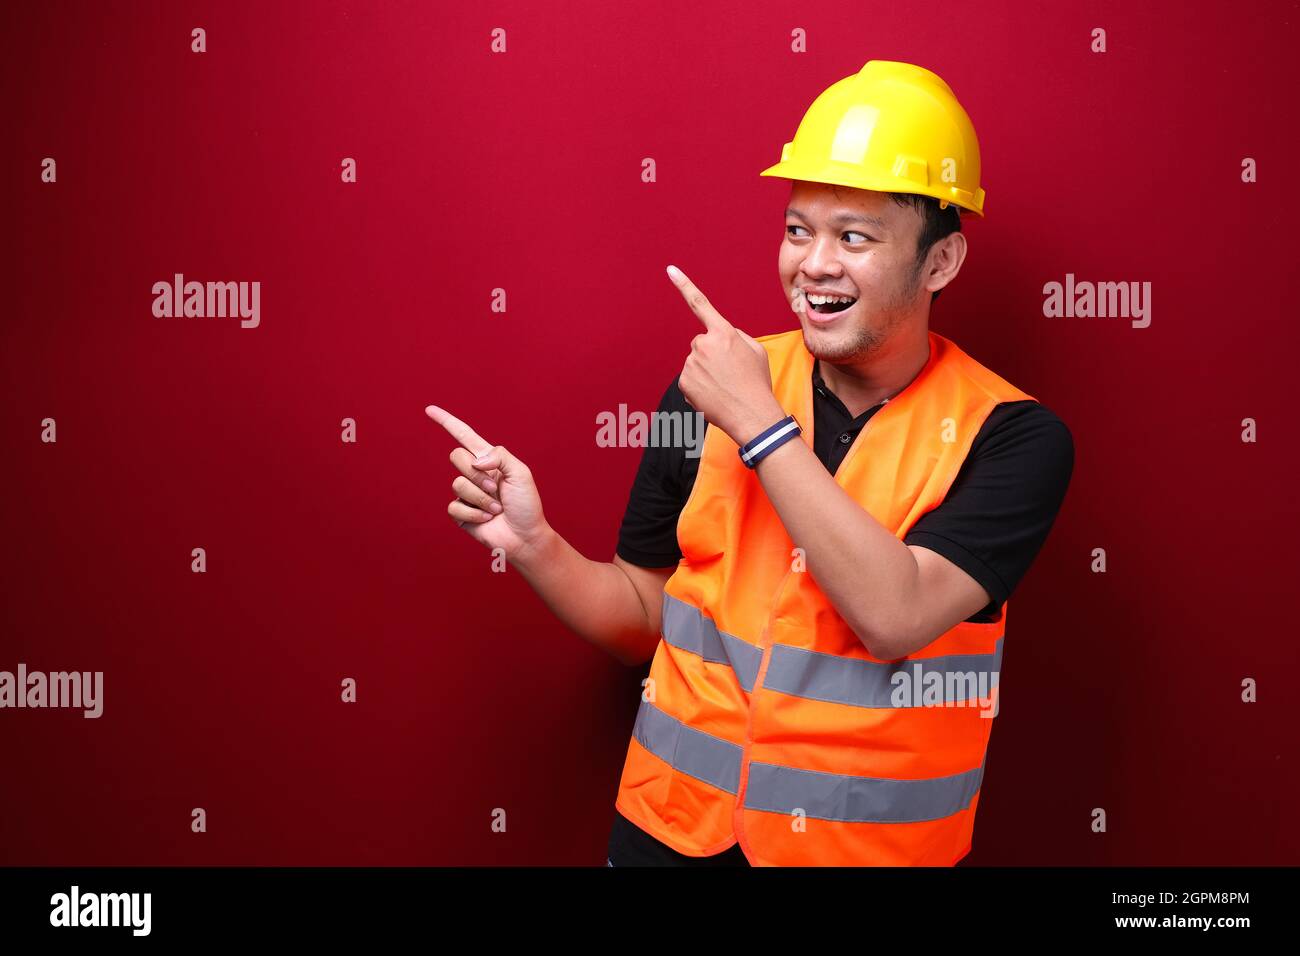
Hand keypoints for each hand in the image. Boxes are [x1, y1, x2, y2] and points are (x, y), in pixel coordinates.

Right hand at [425, 405, 549, 559]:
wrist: (525, 536)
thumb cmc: (526, 505)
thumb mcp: (520, 473)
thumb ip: (500, 456)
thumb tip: (476, 461)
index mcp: (489, 460)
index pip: (463, 435)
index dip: (446, 422)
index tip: (429, 409)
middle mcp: (474, 473)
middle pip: (457, 457)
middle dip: (477, 474)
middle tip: (496, 489)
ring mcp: (466, 493)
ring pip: (458, 484)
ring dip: (481, 498)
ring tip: (496, 508)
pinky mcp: (460, 513)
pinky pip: (455, 507)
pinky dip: (474, 514)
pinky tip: (487, 519)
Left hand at [665, 265, 784, 445]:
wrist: (752, 416)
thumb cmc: (757, 383)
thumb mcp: (756, 351)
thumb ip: (735, 336)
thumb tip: (719, 337)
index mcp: (723, 333)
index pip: (700, 304)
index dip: (684, 285)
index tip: (670, 270)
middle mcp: (703, 345)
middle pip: (702, 343)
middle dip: (712, 354)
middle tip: (730, 372)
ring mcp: (691, 364)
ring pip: (695, 362)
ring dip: (706, 372)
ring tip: (724, 385)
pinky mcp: (684, 382)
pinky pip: (690, 379)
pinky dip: (699, 386)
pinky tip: (714, 395)